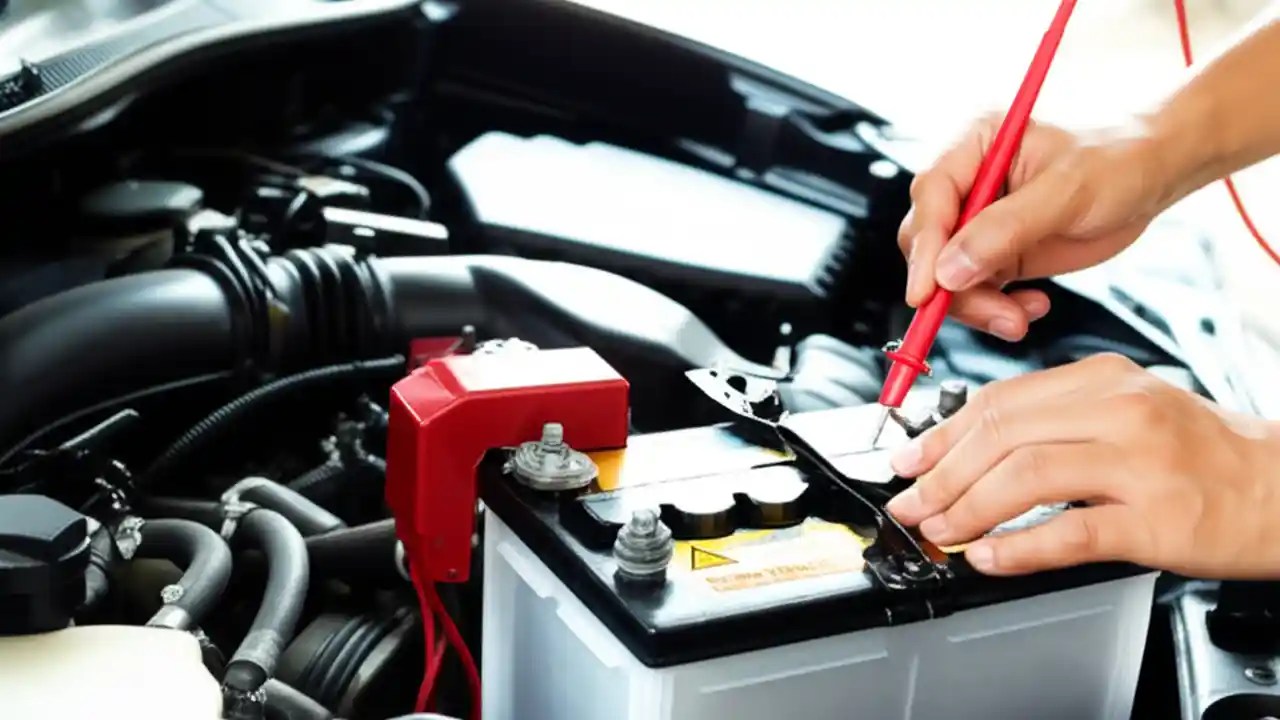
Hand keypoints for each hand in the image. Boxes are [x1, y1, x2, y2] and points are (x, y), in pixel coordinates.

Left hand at [884, 354, 1279, 578]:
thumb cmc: (1204, 456)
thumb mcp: (1129, 413)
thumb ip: (1057, 421)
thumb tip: (972, 449)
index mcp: (1104, 380)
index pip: (999, 400)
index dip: (941, 433)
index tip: (908, 458)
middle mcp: (1120, 411)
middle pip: (1000, 433)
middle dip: (940, 473)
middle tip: (910, 502)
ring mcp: (1140, 464)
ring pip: (1025, 475)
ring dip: (966, 507)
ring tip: (937, 530)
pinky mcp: (1158, 519)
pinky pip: (1071, 531)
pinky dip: (1018, 546)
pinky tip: (988, 556)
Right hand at [899, 116, 1172, 341]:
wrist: (1153, 175)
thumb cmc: (1117, 161)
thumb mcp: (1065, 192)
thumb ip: (1004, 230)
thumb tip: (948, 272)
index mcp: (974, 146)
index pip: (930, 197)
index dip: (924, 247)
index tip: (927, 292)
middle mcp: (967, 183)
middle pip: (929, 242)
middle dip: (952, 286)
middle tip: (993, 314)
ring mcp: (979, 222)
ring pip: (947, 275)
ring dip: (978, 305)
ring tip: (1019, 319)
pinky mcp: (995, 252)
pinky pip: (975, 290)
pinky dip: (996, 309)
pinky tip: (1031, 306)